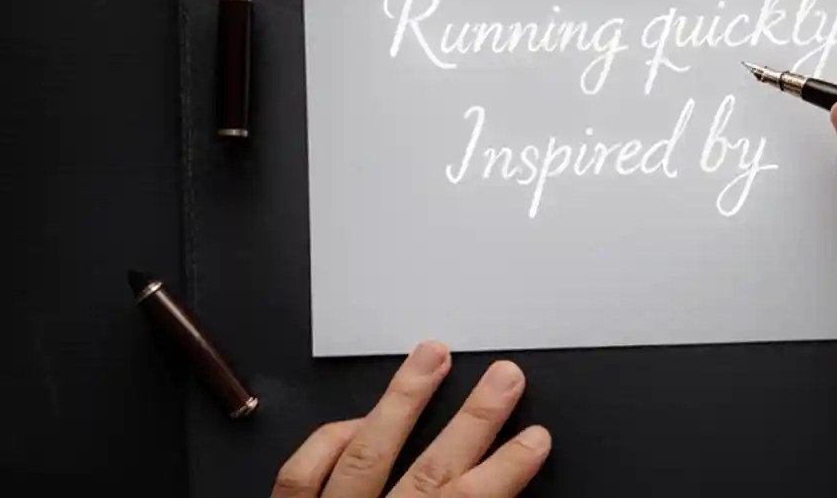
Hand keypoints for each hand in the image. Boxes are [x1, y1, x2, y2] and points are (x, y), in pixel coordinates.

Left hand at [273, 342, 549, 497]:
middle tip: (504, 376)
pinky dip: (330, 441)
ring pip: (366, 456)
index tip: (536, 437)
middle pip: (428, 473)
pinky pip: (301, 475)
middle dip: (472, 420)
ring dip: (405, 401)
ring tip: (434, 353)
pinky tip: (356, 418)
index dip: (506, 471)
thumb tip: (487, 483)